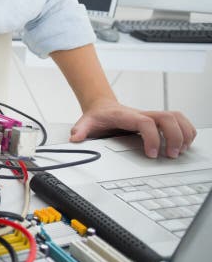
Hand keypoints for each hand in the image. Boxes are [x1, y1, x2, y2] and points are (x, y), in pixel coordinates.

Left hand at [69, 98, 196, 157]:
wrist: (102, 106)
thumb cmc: (98, 116)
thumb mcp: (85, 122)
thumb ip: (80, 130)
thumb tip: (75, 139)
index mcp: (126, 116)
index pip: (146, 122)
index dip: (152, 137)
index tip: (152, 154)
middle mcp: (142, 114)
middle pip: (168, 118)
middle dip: (174, 137)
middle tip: (171, 155)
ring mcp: (151, 116)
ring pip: (176, 117)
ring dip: (184, 133)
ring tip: (180, 151)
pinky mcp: (157, 121)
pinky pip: (179, 121)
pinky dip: (185, 131)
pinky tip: (183, 144)